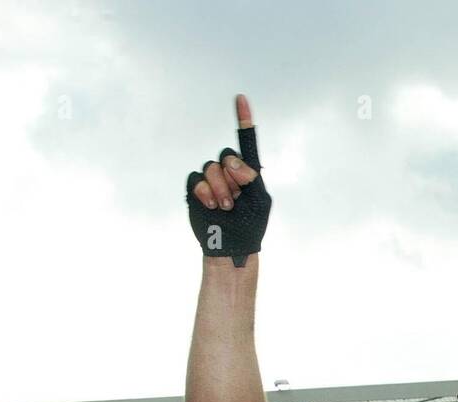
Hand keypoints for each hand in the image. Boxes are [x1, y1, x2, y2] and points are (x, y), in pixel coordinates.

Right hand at [186, 94, 271, 266]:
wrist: (232, 246)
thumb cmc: (250, 226)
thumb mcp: (260, 201)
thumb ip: (251, 178)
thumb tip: (235, 165)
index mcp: (248, 172)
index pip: (246, 141)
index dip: (243, 119)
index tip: (241, 98)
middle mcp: (229, 172)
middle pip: (225, 156)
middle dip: (232, 177)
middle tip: (237, 198)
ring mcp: (212, 180)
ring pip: (210, 168)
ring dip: (220, 188)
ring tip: (226, 207)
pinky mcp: (197, 190)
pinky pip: (196, 179)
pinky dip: (204, 192)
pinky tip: (211, 205)